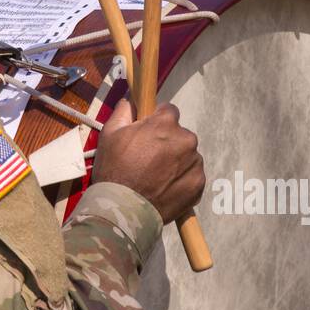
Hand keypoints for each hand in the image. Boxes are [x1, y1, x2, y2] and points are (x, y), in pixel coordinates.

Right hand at [91, 99, 203, 223]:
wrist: (124, 209)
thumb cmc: (115, 168)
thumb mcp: (110, 134)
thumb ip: (124, 112)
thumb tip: (131, 101)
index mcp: (166, 123)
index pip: (169, 111)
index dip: (156, 122)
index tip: (147, 134)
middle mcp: (186, 139)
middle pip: (180, 134)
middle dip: (167, 142)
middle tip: (149, 159)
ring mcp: (194, 163)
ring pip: (187, 155)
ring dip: (176, 161)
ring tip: (156, 177)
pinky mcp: (199, 184)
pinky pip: (192, 175)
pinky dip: (181, 179)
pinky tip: (164, 188)